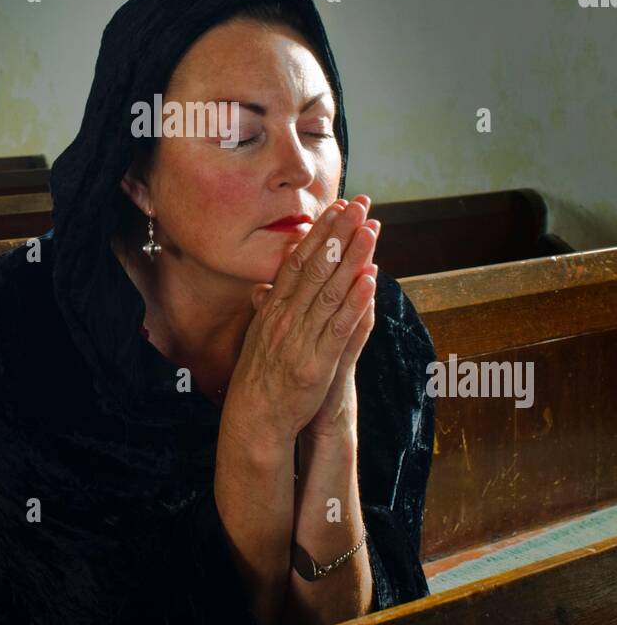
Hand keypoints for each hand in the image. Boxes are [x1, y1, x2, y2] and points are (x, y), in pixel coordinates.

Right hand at [222, 194, 380, 448]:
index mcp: (274, 308)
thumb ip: (268, 310)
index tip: (337, 206)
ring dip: (353, 257)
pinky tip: (370, 280)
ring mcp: (301, 338)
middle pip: (316, 266)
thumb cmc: (259, 378)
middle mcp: (286, 316)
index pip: (298, 259)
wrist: (253, 420)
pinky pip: (338, 327)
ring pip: (330, 290)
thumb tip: (267, 287)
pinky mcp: (317, 362)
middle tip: (360, 204)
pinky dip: (355, 302)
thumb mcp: (259, 336)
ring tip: (371, 229)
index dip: (320, 231)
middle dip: (340, 232)